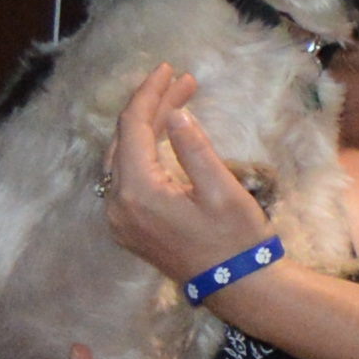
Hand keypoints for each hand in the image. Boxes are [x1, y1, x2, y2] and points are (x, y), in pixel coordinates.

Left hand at [96, 64, 264, 286]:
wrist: (241, 290)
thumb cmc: (237, 240)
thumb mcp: (221, 190)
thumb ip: (192, 148)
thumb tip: (174, 114)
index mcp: (138, 192)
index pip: (133, 127)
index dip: (151, 93)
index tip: (171, 69)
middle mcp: (118, 206)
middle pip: (125, 139)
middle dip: (152, 106)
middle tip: (184, 83)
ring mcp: (120, 220)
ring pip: (123, 158)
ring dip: (147, 128)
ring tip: (176, 104)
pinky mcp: (129, 228)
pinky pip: (126, 179)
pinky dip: (142, 153)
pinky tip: (161, 138)